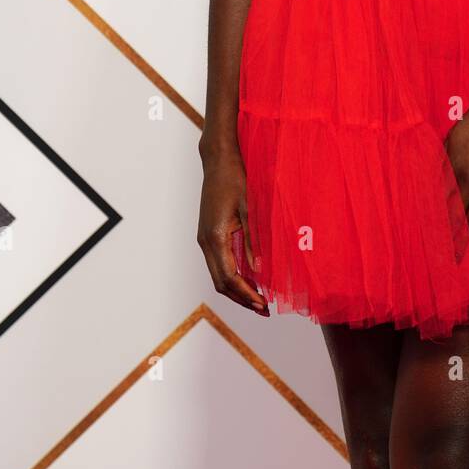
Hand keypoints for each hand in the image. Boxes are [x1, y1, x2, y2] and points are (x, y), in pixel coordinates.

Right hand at [197, 146, 269, 314]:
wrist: (219, 159)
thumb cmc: (236, 178)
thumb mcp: (251, 208)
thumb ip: (254, 240)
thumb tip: (260, 270)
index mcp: (215, 237)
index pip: (229, 278)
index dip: (247, 294)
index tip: (264, 305)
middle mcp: (205, 241)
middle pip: (221, 283)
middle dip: (242, 298)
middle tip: (264, 310)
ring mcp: (204, 238)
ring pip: (218, 275)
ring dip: (237, 290)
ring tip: (258, 300)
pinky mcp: (208, 233)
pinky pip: (218, 263)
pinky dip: (233, 276)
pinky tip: (249, 279)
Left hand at [444, 87, 468, 241]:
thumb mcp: (453, 134)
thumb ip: (444, 156)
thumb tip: (434, 174)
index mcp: (452, 167)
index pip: (440, 200)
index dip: (434, 218)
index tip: (429, 234)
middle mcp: (468, 180)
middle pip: (455, 214)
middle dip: (447, 236)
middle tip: (441, 254)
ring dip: (467, 238)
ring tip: (460, 256)